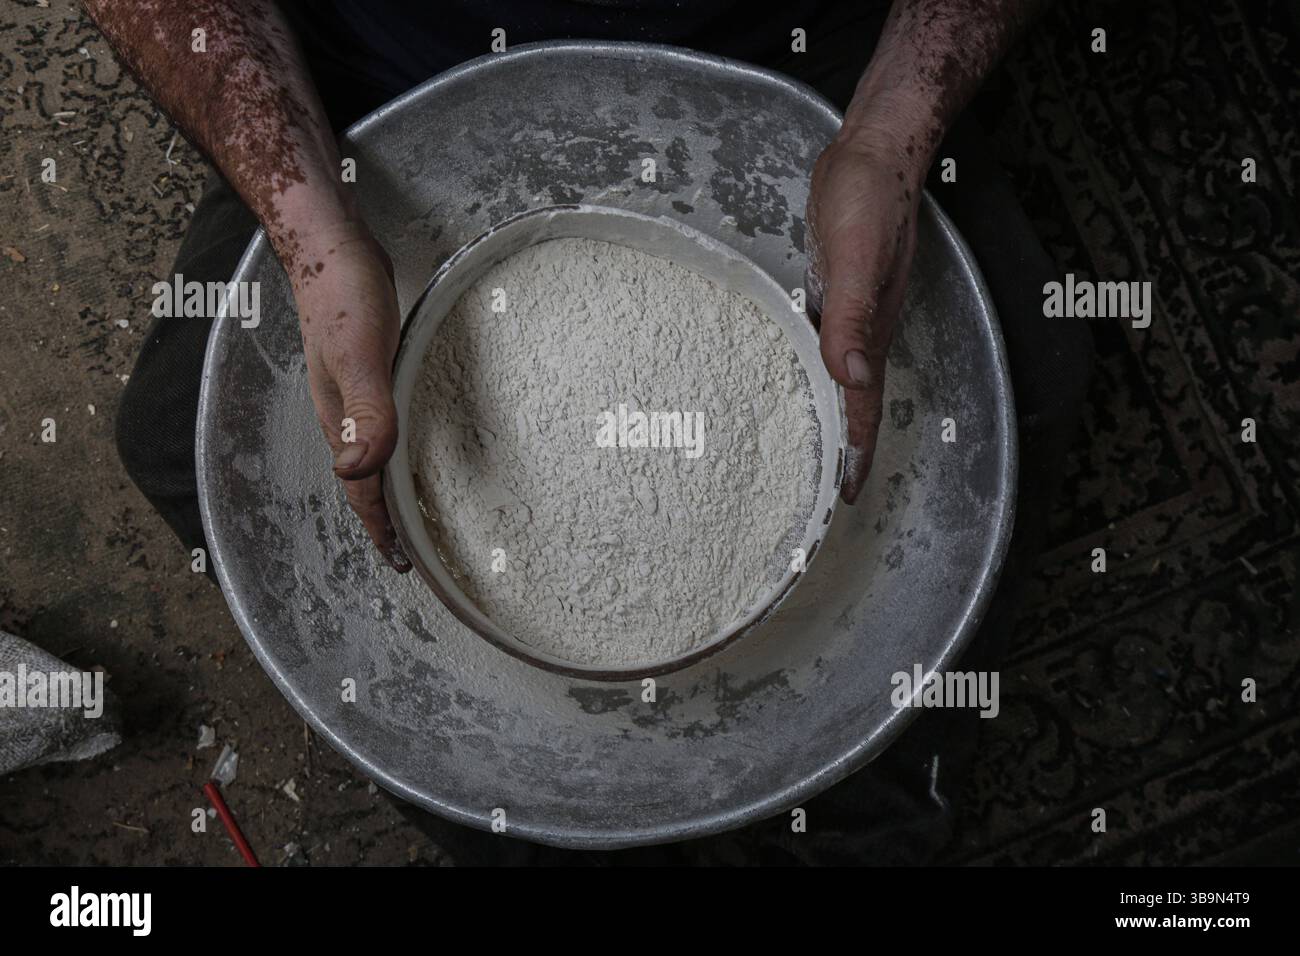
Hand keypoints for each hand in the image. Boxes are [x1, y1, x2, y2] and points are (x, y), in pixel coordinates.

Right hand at [292, 221, 409, 571]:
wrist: (326, 243)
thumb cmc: (343, 296)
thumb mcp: (360, 359)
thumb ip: (364, 415)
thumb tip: (355, 475)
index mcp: (338, 419)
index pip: (360, 491)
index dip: (380, 530)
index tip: (402, 565)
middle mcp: (342, 411)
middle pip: (363, 479)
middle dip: (384, 519)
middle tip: (411, 551)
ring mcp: (352, 387)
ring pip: (371, 451)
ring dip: (389, 483)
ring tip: (411, 506)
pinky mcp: (368, 363)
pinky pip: (381, 417)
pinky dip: (395, 440)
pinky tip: (412, 432)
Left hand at [806, 132, 922, 503]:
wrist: (875, 151)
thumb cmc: (866, 197)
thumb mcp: (854, 258)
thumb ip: (853, 317)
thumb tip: (851, 376)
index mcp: (871, 332)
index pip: (864, 408)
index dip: (857, 454)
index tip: (848, 496)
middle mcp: (865, 329)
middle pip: (858, 402)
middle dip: (849, 448)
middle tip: (833, 486)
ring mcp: (855, 309)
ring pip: (845, 375)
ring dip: (836, 413)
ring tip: (821, 446)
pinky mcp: (841, 289)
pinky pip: (833, 343)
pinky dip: (822, 370)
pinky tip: (806, 371)